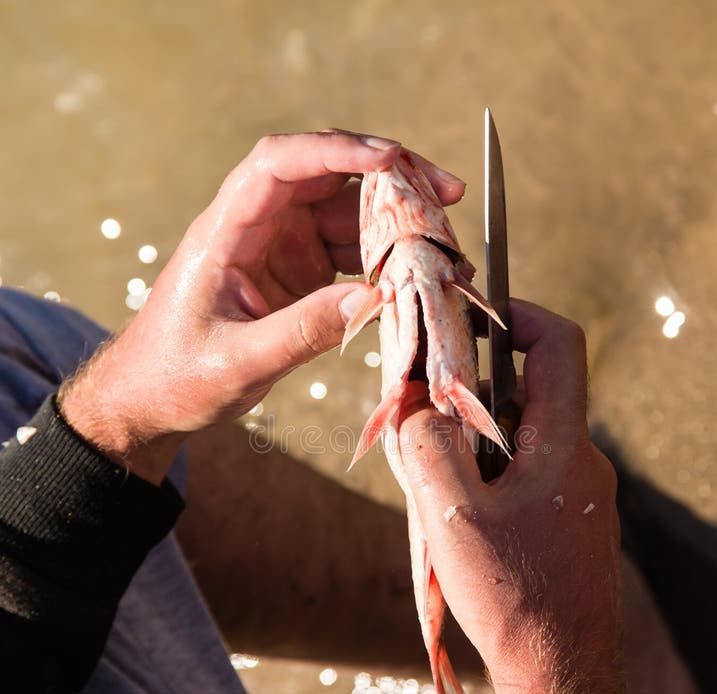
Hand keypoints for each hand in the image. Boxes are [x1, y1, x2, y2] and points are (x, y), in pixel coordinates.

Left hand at [59, 131, 464, 482]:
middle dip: (388, 175)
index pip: (278, 164)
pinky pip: (348, 252)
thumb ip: (301, 332)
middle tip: (445, 190)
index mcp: (225, 232)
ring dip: (394, 220)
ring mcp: (280, 248)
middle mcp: (256, 228)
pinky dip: (383, 257)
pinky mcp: (297, 273)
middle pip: (325, 175)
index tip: (390, 159)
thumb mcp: (237, 361)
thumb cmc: (175, 376)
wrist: (151, 398)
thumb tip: (372, 300)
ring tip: (443, 238)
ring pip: (345, 212)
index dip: (335, 151)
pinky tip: (414, 270)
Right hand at [397, 300, 626, 693]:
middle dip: (473, 395)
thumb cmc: (512, 595)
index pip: (559, 345)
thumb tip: (415, 407)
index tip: (473, 321)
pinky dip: (491, 478)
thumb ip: (427, 445)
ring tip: (437, 484)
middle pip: (529, 395)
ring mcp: (581, 498)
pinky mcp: (570, 528)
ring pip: (523, 441)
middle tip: (427, 420)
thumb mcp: (451, 514)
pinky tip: (461, 522)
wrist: (562, 677)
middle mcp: (581, 462)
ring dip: (477, 445)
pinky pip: (528, 479)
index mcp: (563, 444)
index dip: (518, 317)